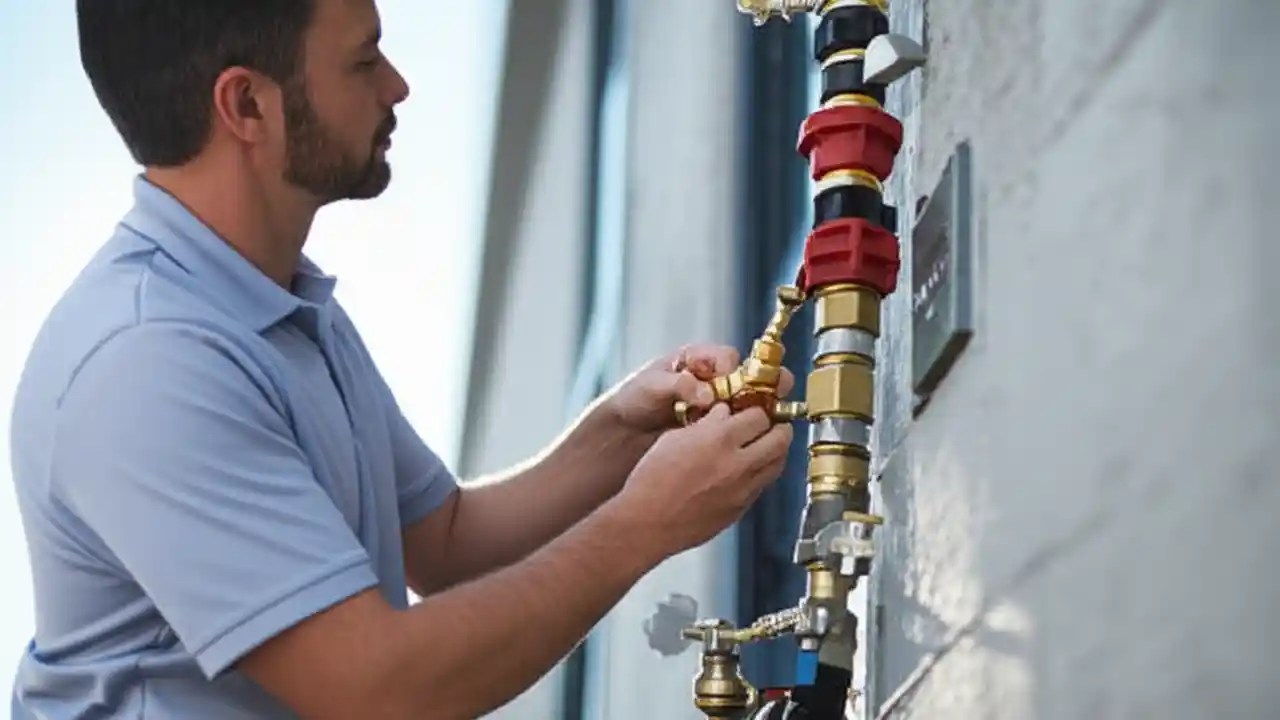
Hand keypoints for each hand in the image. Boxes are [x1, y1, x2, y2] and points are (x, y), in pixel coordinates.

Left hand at [603, 344, 794, 435]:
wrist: (626, 429)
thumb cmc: (636, 398)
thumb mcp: (652, 386)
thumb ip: (679, 385)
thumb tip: (707, 394)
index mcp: (698, 359)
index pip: (727, 357)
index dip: (733, 370)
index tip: (730, 386)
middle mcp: (714, 377)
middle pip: (751, 375)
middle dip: (763, 386)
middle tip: (767, 400)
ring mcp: (719, 402)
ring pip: (750, 401)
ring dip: (758, 411)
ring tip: (759, 424)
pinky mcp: (719, 425)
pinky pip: (740, 424)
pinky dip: (745, 430)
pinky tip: (742, 441)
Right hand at [615, 404, 792, 554]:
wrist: (648, 522)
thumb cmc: (652, 480)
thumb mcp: (675, 438)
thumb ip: (705, 425)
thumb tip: (723, 415)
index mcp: (719, 438)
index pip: (758, 416)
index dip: (757, 411)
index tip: (753, 410)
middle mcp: (738, 463)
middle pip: (780, 439)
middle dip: (779, 428)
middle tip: (773, 426)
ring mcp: (743, 489)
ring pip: (777, 464)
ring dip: (776, 452)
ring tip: (766, 446)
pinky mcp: (740, 509)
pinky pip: (762, 486)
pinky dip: (762, 474)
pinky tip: (749, 471)